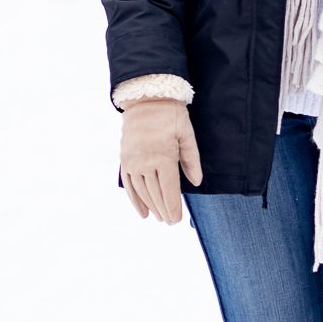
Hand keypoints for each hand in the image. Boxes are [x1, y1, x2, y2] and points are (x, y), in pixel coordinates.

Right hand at [120, 98, 202, 222]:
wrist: (146, 99)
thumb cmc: (171, 116)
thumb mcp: (187, 134)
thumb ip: (191, 160)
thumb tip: (197, 182)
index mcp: (164, 156)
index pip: (169, 190)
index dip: (173, 207)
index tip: (176, 220)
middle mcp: (146, 162)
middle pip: (156, 194)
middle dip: (164, 211)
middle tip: (171, 222)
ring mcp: (133, 161)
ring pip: (142, 192)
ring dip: (151, 207)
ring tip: (159, 218)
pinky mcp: (125, 159)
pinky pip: (129, 184)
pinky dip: (135, 200)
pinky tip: (142, 212)